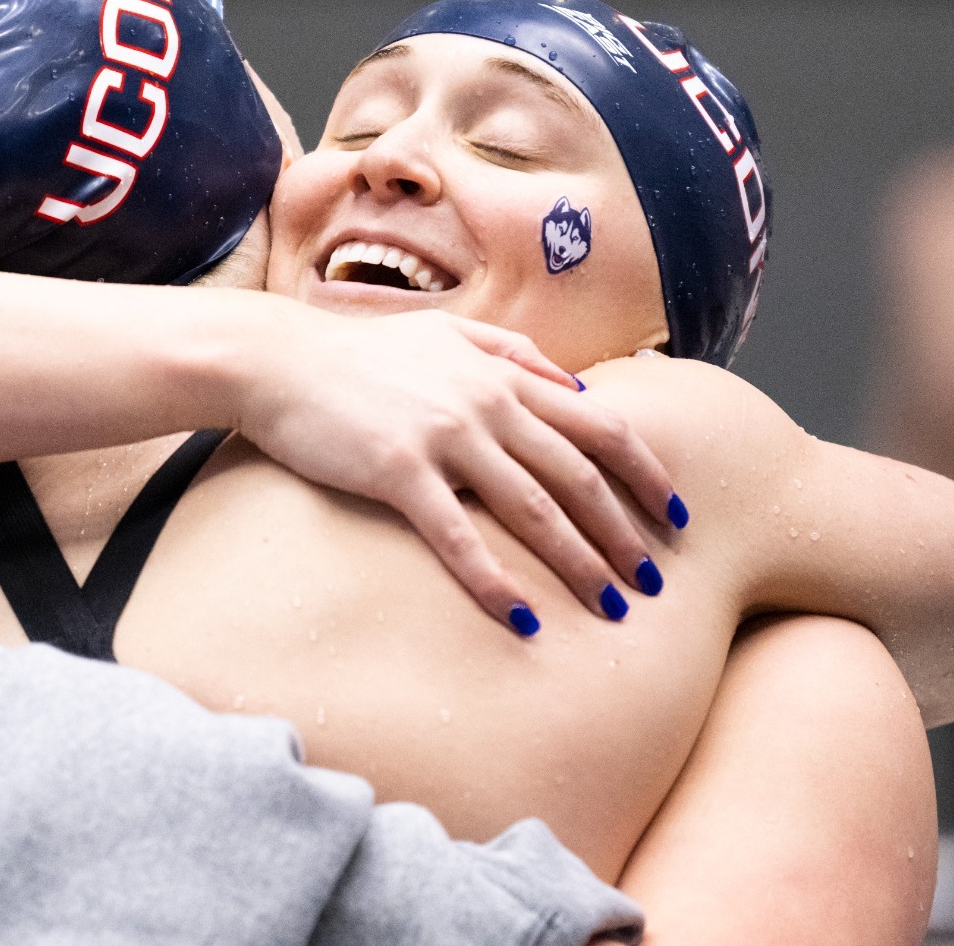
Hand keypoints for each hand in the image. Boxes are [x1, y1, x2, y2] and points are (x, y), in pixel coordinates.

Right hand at [237, 308, 677, 627]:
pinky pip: (460, 537)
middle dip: (623, 532)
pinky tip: (523, 618)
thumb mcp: (445, 335)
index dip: (644, 471)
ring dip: (579, 562)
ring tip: (611, 607)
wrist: (278, 361)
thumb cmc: (358, 354)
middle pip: (578, 475)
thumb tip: (578, 386)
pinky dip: (496, 581)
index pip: (599, 425)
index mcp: (501, 374)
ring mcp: (444, 437)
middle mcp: (485, 403)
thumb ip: (513, 355)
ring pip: (534, 508)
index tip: (675, 512)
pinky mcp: (398, 471)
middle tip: (654, 581)